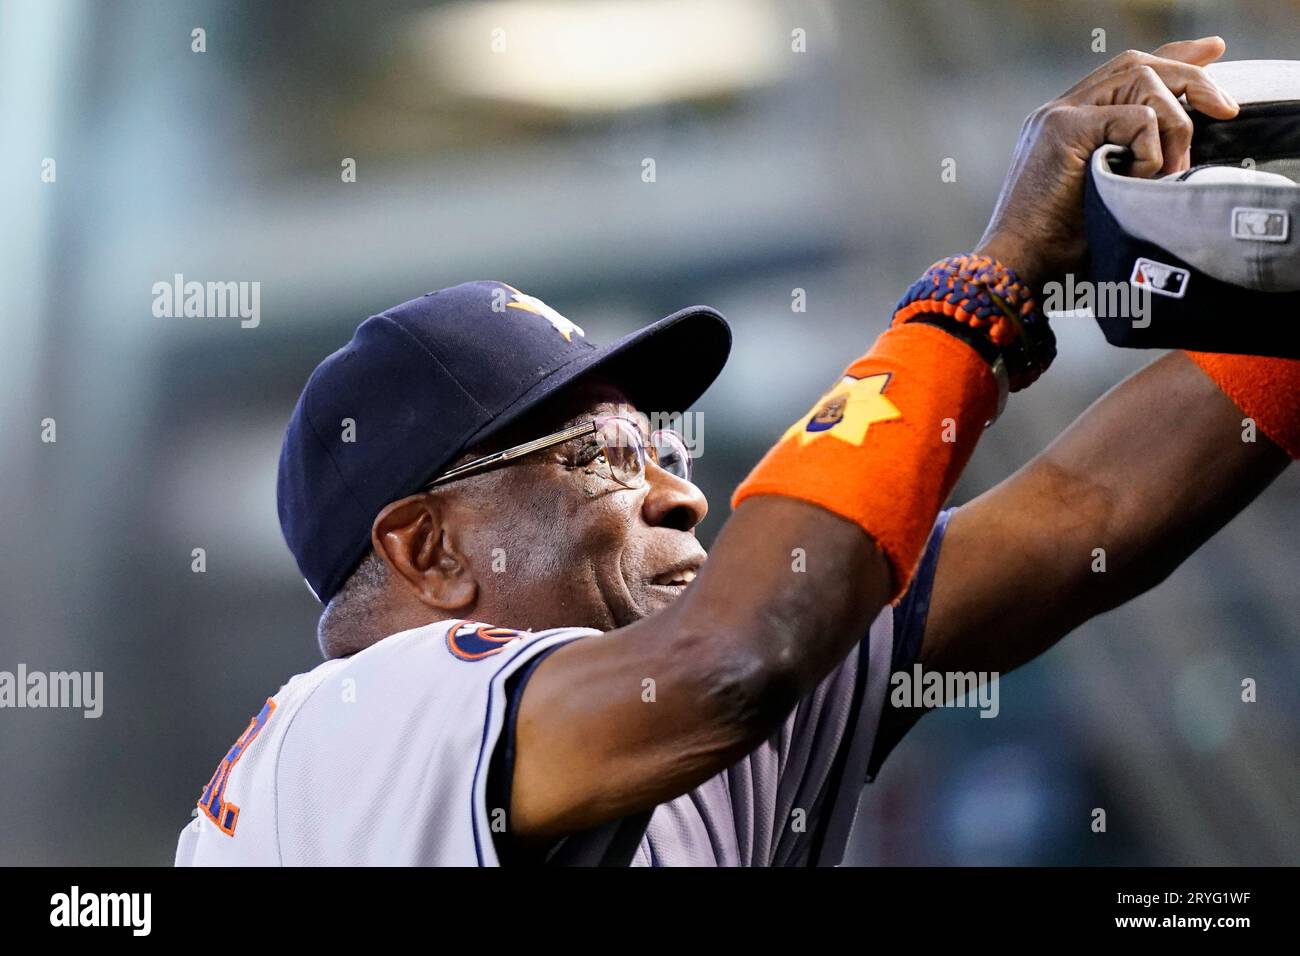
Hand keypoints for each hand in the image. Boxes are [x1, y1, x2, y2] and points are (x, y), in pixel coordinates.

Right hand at [974, 37, 1238, 291]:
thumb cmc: (1061, 250)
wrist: (1018, 268)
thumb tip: (1179, 155)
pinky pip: (1139, 118)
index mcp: (1065, 123)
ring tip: (1169, 171)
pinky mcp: (1065, 130)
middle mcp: (1058, 110)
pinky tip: (1138, 181)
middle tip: (1224, 108)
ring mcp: (1059, 116)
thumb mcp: (1106, 197)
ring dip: (1172, 125)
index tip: (1211, 57)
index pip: (1123, 73)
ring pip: (1143, 81)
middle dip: (1191, 77)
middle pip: (1137, 64)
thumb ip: (1127, 164)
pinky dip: (1151, 152)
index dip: (1171, 63)